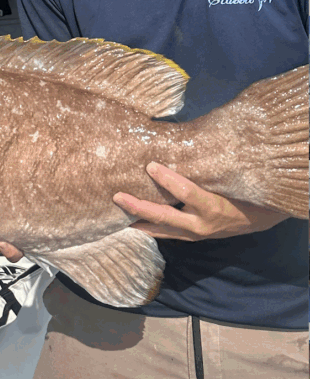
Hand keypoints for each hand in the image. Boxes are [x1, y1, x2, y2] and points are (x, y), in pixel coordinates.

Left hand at [113, 161, 287, 240]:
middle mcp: (202, 224)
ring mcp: (195, 234)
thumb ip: (209, 166)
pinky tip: (130, 221)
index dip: (167, 179)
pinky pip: (165, 233)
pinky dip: (148, 227)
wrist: (262, 218)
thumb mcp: (232, 178)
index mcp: (214, 207)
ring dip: (138, 221)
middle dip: (139, 207)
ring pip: (161, 229)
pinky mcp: (191, 237)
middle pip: (165, 216)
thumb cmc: (246, 191)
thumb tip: (182, 141)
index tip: (150, 164)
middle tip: (117, 196)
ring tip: (115, 212)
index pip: (187, 192)